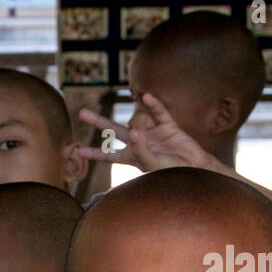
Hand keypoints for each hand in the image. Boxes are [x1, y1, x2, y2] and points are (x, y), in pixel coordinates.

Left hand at [77, 93, 214, 172]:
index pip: (109, 154)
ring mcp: (153, 133)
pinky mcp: (168, 126)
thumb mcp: (151, 165)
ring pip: (137, 120)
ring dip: (138, 123)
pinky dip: (154, 105)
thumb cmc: (171, 174)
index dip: (95, 153)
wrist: (194, 171)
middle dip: (99, 122)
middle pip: (114, 131)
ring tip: (144, 133)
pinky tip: (147, 97)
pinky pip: (159, 112)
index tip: (78, 151)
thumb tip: (133, 130)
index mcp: (132, 156)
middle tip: (82, 113)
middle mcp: (140, 142)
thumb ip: (140, 149)